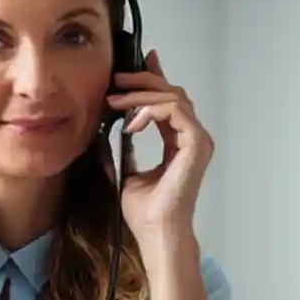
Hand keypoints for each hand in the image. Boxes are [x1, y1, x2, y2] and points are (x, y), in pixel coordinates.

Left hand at [103, 49, 213, 246]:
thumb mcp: (125, 172)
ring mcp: (196, 140)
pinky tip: (131, 121)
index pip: (168, 102)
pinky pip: (175, 111)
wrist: (155, 231)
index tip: (132, 68)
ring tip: (116, 99)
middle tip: (118, 78)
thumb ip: (121, 149)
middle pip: (172, 93)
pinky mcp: (195, 144)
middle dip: (144, 80)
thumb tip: (103, 131)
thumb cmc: (145, 211)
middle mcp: (191, 138)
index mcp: (178, 142)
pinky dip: (151, 110)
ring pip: (173, 97)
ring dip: (142, 94)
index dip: (153, 80)